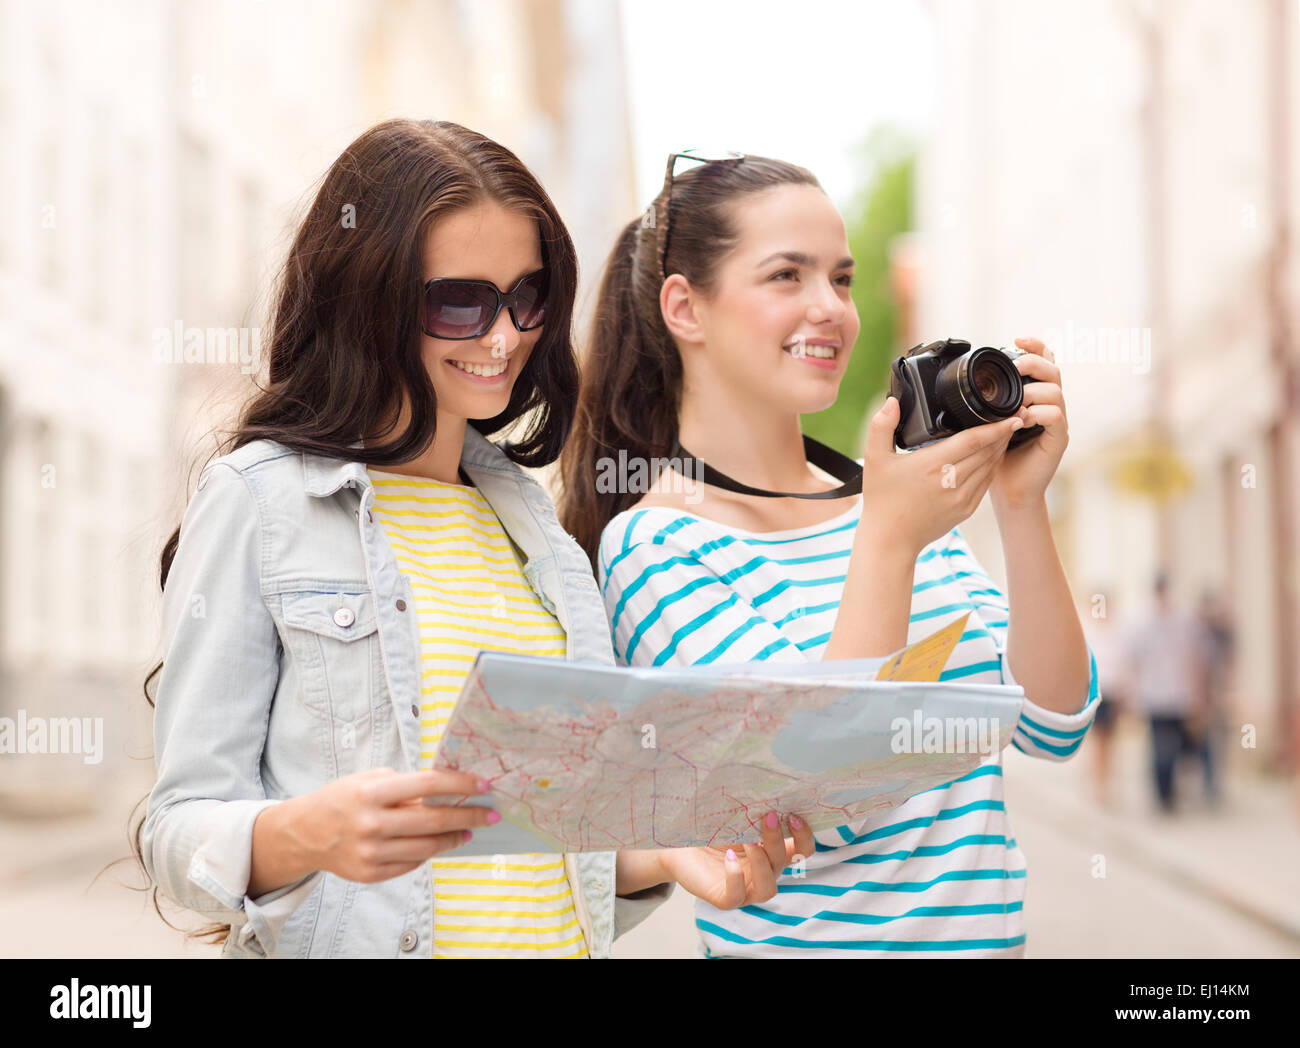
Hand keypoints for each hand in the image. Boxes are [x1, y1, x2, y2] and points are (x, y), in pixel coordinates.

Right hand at [297, 767, 497, 883]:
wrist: (305, 833)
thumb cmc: (343, 799)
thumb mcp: (369, 780)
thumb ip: (406, 785)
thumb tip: (449, 790)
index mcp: (371, 792)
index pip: (427, 785)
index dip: (460, 785)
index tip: (484, 785)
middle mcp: (371, 824)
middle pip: (433, 820)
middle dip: (468, 816)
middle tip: (490, 814)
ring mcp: (370, 853)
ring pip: (427, 848)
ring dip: (454, 838)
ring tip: (468, 830)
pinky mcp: (370, 874)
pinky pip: (411, 865)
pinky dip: (429, 854)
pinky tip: (439, 843)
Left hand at [655, 811, 816, 909]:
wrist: (678, 843)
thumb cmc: (710, 827)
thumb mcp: (733, 815)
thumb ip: (751, 807)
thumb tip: (764, 783)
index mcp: (771, 852)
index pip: (802, 850)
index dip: (805, 836)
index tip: (793, 814)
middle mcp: (763, 872)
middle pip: (784, 862)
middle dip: (777, 839)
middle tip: (768, 816)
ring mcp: (746, 888)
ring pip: (768, 889)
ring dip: (763, 864)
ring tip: (749, 842)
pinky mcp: (724, 898)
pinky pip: (737, 896)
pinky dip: (736, 877)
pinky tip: (728, 857)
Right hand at [858, 393, 1024, 557]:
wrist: (891, 540)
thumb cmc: (882, 499)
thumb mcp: (874, 459)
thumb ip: (881, 426)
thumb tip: (891, 402)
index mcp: (933, 464)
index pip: (973, 440)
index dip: (996, 427)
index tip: (1013, 415)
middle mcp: (952, 481)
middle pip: (988, 451)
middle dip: (1003, 433)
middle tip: (1016, 415)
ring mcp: (962, 497)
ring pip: (990, 466)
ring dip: (1000, 449)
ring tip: (1007, 432)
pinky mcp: (966, 510)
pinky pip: (986, 483)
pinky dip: (993, 467)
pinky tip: (993, 456)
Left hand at [990, 336, 1068, 508]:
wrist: (1007, 490)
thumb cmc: (994, 456)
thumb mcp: (984, 422)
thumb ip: (984, 403)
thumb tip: (963, 382)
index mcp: (1033, 396)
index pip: (1042, 362)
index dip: (1034, 346)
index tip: (1016, 338)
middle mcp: (1048, 404)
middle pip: (1053, 369)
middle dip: (1034, 362)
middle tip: (1015, 367)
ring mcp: (1056, 421)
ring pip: (1056, 391)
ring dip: (1034, 391)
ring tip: (1016, 402)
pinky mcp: (1058, 439)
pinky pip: (1056, 416)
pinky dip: (1039, 414)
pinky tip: (1022, 420)